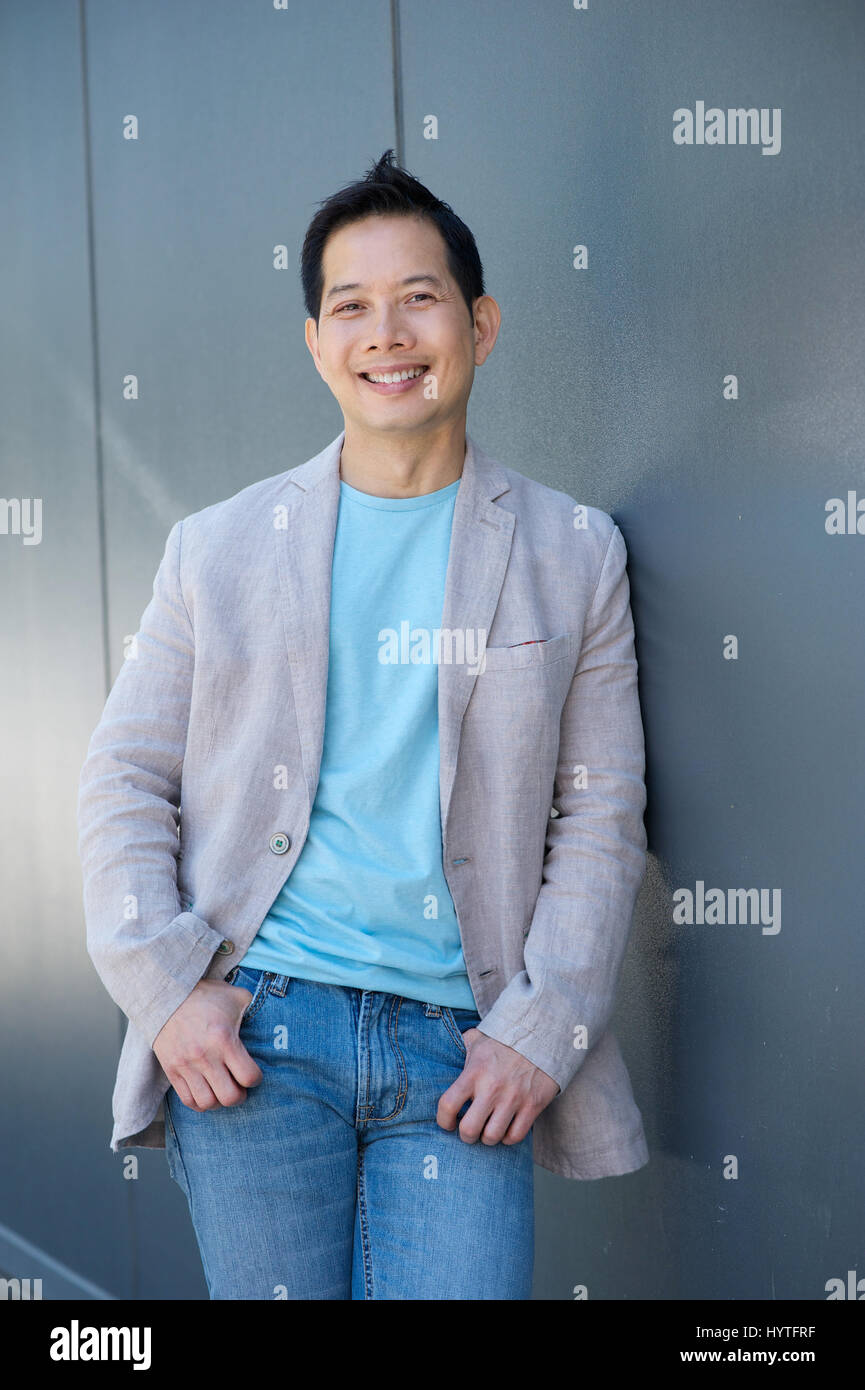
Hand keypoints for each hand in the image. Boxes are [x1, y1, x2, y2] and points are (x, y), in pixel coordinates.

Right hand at [152, 978, 262, 1110]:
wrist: (168, 995)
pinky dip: (200, 1103)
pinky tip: (207, 1092)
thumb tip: (271, 1017)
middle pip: (229, 1097)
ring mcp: (186, 1065)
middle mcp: (205, 1056)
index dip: (256, 1078)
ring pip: (208, 1103)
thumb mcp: (237, 996)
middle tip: (239, 1086)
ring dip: (219, 1101)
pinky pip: (188, 1100)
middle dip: (240, 1095)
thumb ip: (255, 1008)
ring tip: (222, 1090)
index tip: (253, 1073)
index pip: (249, 1077)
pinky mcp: (172, 1070)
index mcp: (224, 1039)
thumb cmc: (207, 996)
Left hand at [436, 1028, 560, 1145]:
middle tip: (469, 1129)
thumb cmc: (504, 1041)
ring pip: (492, 1137)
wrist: (541, 1035)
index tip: (448, 1123)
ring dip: (487, 1137)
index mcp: (474, 1072)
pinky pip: (515, 1136)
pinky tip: (506, 1128)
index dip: (443, 1121)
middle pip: (469, 1129)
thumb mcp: (478, 1039)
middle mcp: (492, 1087)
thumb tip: (446, 1053)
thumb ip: (461, 1049)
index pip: (448, 1105)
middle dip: (466, 1135)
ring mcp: (513, 1098)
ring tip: (487, 1129)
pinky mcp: (532, 1105)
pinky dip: (508, 1137)